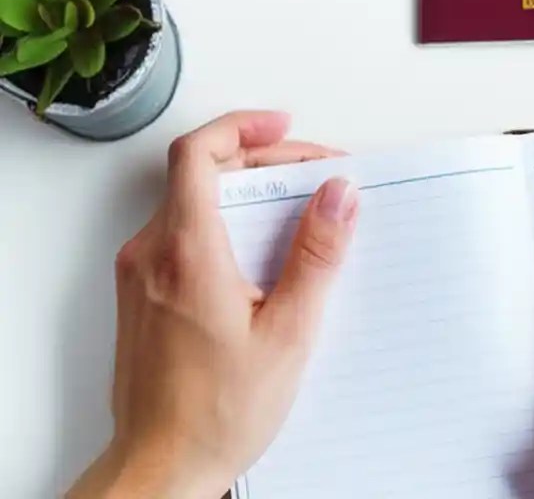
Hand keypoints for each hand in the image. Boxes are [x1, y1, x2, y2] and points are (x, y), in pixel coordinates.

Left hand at [68, 112, 359, 498]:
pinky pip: (181, 235)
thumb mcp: (288, 331)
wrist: (162, 465)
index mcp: (186, 253)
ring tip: (296, 210)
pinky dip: (223, 223)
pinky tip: (262, 250)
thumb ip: (315, 255)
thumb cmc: (217, 412)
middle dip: (260, 159)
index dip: (242, 126)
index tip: (283, 125)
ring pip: (189, 202)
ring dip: (243, 191)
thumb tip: (337, 195)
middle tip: (311, 173)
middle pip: (199, 172)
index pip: (198, 153)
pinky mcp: (143, 295)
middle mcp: (152, 255)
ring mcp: (141, 275)